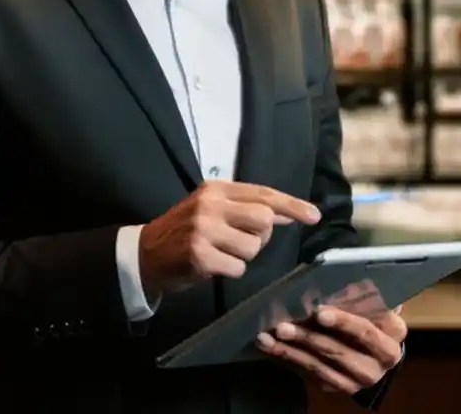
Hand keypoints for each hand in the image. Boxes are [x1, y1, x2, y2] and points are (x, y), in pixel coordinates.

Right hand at [138, 181, 320, 293]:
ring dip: (243, 256)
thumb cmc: (185, 230)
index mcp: (215, 189)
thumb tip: (288, 214)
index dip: (292, 205)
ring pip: (253, 247)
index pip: (262, 194)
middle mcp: (210, 205)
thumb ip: (245, 208)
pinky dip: (230, 270)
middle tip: (242, 241)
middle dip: (261, 236)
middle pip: (264, 220)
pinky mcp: (200, 256)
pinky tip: (212, 265)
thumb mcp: (211, 209)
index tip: (314, 215)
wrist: (146, 252)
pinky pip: (237, 268)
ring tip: (221, 253)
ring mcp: (203, 230)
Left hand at [256, 305, 407, 395]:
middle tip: (281, 325)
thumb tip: (329, 278)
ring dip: (291, 349)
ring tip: (268, 336)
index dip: (343, 321)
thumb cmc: (367, 314)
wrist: (373, 348)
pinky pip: (311, 373)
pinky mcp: (341, 388)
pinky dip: (288, 358)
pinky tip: (269, 346)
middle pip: (340, 349)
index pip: (367, 329)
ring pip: (322, 364)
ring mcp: (361, 379)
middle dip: (308, 337)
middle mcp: (382, 361)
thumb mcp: (367, 301)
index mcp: (393, 333)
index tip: (318, 312)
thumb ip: (354, 294)